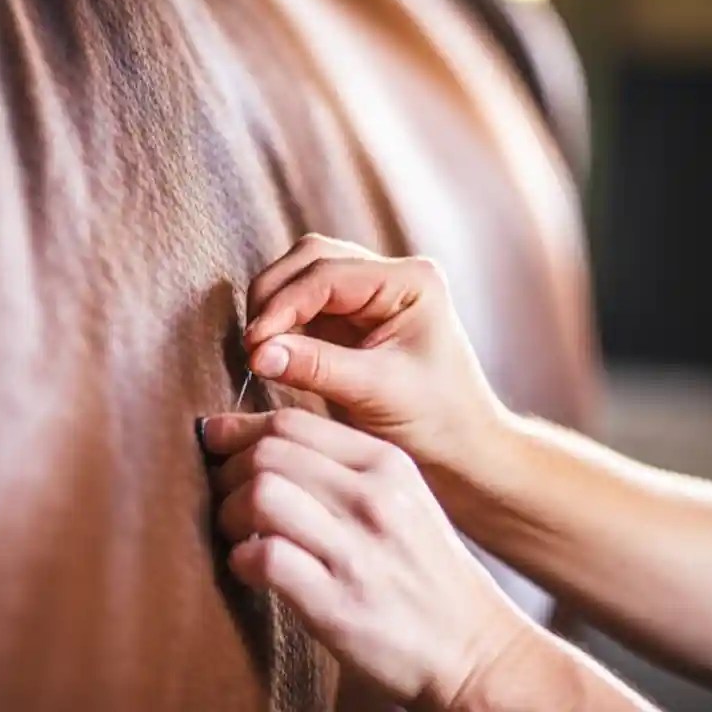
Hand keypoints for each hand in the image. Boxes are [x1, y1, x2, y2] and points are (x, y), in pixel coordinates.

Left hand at [199, 409, 531, 707]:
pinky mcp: (337, 603)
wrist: (474, 648)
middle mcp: (374, 498)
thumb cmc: (425, 572)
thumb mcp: (402, 499)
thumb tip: (261, 443)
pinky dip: (240, 560)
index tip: (219, 446)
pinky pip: (263, 558)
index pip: (291, 421)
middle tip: (225, 500)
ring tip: (238, 535)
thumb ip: (345, 468)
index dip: (240, 431)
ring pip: (260, 495)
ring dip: (229, 515)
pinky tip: (249, 570)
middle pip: (267, 452)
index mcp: (386, 464)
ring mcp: (356, 551)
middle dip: (228, 473)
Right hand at [243, 235, 503, 468]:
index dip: (284, 305)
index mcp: (411, 280)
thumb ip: (316, 367)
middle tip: (251, 346)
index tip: (253, 345)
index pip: (327, 273)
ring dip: (274, 308)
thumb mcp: (376, 393)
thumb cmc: (435, 422)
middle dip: (274, 297)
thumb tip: (256, 352)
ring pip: (301, 277)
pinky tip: (270, 354)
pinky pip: (303, 308)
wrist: (460, 452)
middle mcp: (390, 276)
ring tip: (258, 352)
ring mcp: (368, 295)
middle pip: (310, 260)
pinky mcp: (350, 321)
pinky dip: (281, 325)